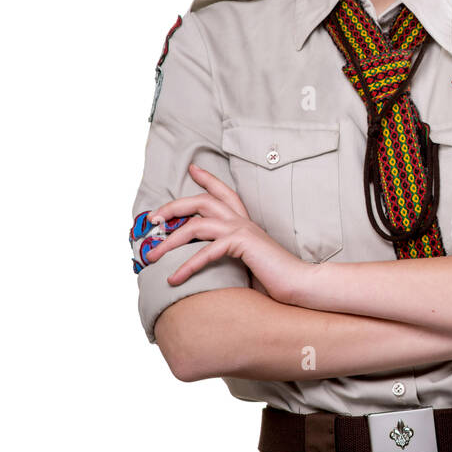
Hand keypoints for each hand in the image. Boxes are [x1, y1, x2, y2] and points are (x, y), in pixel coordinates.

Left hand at [146, 164, 309, 303]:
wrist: (300, 283)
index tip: (192, 168)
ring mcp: (243, 230)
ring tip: (151, 256)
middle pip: (202, 201)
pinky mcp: (243, 243)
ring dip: (169, 240)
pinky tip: (173, 279)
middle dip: (173, 206)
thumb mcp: (247, 263)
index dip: (208, 179)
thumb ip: (230, 256)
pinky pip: (206, 251)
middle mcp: (243, 221)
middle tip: (152, 218)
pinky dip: (186, 266)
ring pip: (196, 224)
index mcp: (245, 222)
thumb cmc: (276, 278)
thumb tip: (207, 266)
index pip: (224, 193)